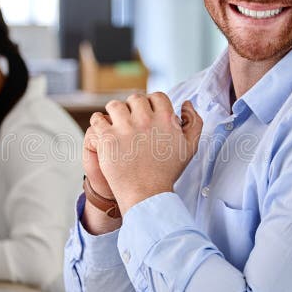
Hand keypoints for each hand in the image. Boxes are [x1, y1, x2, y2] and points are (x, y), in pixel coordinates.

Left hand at [89, 93, 202, 213]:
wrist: (146, 195)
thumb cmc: (167, 173)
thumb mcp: (189, 147)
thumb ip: (194, 122)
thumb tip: (186, 104)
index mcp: (165, 119)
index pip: (157, 96)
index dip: (152, 104)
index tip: (148, 114)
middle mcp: (145, 120)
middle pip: (135, 99)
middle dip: (133, 108)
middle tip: (131, 121)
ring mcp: (124, 128)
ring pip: (114, 105)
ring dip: (115, 112)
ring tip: (116, 124)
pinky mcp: (107, 138)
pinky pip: (97, 119)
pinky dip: (98, 122)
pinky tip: (103, 130)